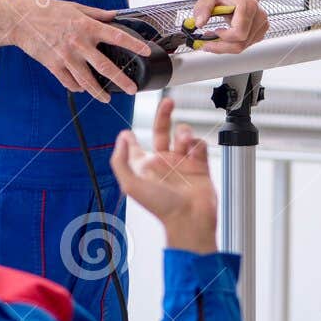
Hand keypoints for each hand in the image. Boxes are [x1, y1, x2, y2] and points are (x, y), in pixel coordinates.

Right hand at [0, 0, 149, 102]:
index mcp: (87, 27)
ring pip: (86, 80)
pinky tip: (83, 89)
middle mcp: (78, 43)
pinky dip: (77, 87)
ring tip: (107, 99)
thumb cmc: (48, 11)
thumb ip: (97, 14)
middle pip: (105, 66)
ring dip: (98, 92)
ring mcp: (66, 57)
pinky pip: (69, 82)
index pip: (116, 37)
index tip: (146, 52)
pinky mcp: (54, 66)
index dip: (133, 45)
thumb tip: (115, 16)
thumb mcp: (76, 8)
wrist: (21, 21)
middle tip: (132, 89)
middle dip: (121, 80)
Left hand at [110, 98, 216, 253]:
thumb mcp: (130, 184)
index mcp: (145, 167)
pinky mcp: (199, 166)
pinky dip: (197, 143)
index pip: (135, 148)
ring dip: (183, 132)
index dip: (129, 139)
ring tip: (184, 139)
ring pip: (182, 136)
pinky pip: (199, 146)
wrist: (189, 218)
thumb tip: (121, 138)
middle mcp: (163, 163)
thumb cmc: (160, 206)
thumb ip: (120, 161)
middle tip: (168, 102)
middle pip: (162, 132)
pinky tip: (194, 148)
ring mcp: (182, 163)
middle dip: (164, 115)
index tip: (126, 131)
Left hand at [189, 0, 266, 53]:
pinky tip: (223, 36)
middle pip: (241, 44)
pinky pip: (245, 45)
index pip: (239, 32)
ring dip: (225, 46)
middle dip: (221, 47)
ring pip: (243, 47)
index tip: (215, 31)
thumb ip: (203, 8)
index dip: (225, 37)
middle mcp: (259, 17)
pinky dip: (231, 45)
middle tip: (207, 44)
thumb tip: (199, 23)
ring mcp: (261, 26)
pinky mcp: (259, 33)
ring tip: (213, 37)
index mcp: (249, 6)